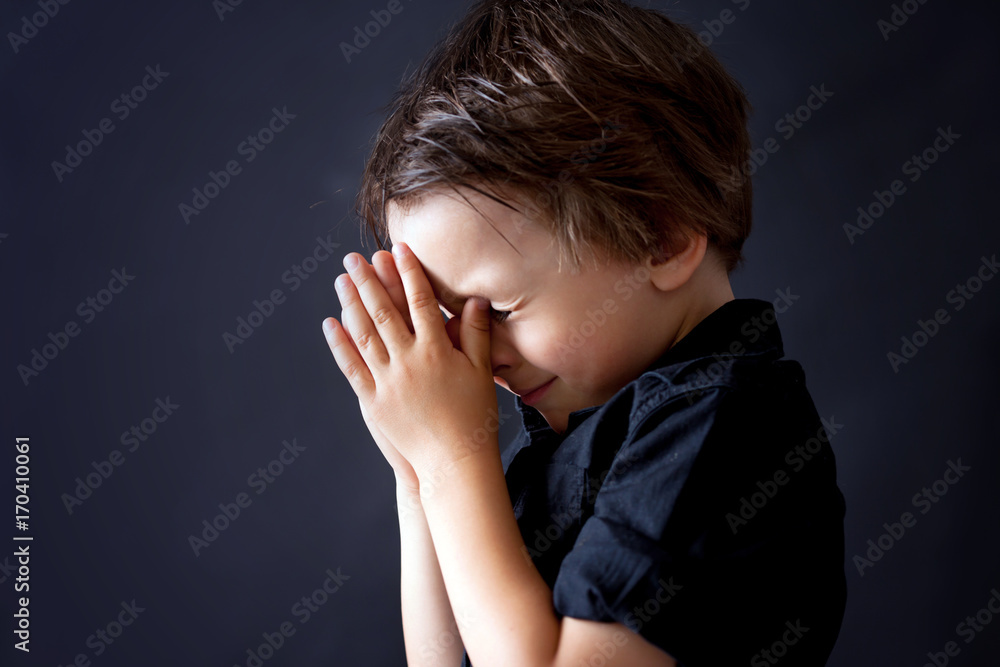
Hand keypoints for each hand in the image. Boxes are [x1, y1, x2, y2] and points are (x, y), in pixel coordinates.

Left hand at [322, 243, 498, 483]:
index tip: (397, 250)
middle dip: (369, 280)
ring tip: (341, 280)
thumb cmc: (474, 417)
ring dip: (350, 304)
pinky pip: (352, 367)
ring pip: (363, 334)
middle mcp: (409, 361)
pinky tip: (330, 324)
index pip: (420, 301)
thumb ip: (475, 334)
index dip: (408, 273)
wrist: (454, 461)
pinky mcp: (373, 402)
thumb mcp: (481, 372)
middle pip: (384, 311)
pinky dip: (340, 344)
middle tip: (354, 257)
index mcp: (438, 351)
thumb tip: (475, 300)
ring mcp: (388, 381)